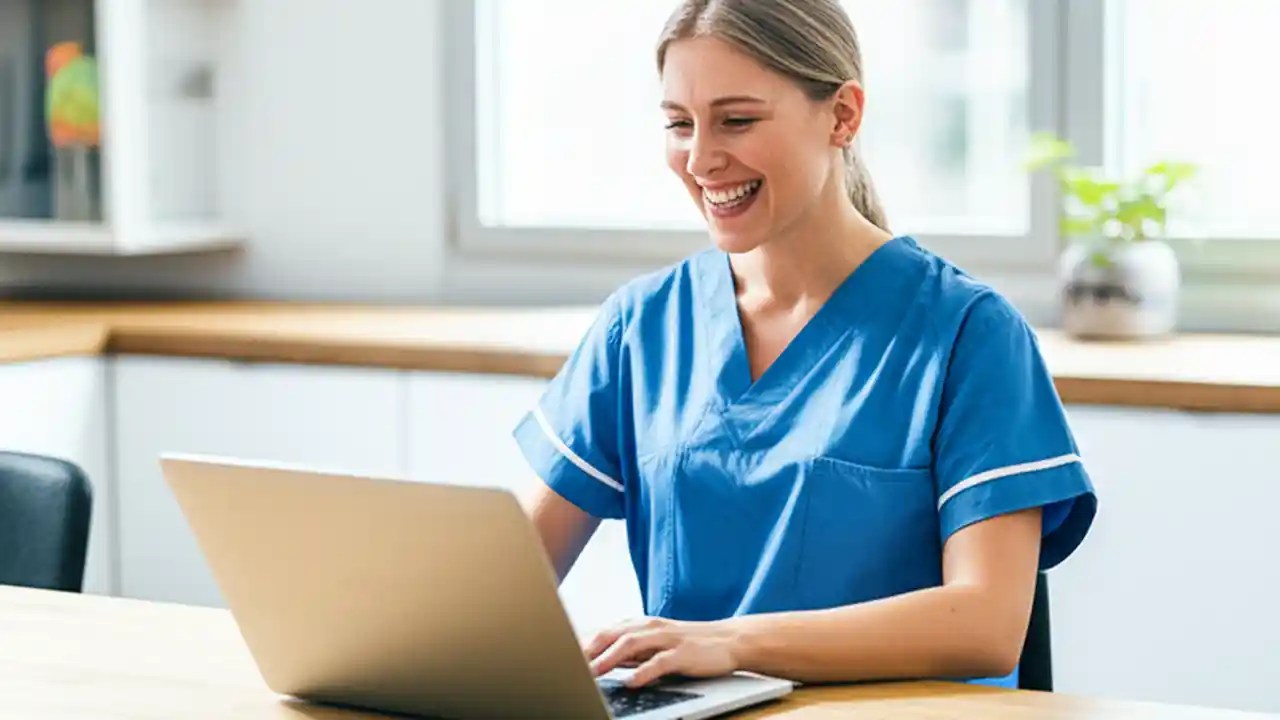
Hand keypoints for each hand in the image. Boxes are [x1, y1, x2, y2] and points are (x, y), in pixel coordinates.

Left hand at [584, 616, 739, 687]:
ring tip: (591, 672)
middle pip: (613, 634)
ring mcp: (667, 639)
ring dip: (609, 658)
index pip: (606, 632)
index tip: (564, 657)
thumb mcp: (656, 645)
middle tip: (570, 665)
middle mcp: (651, 627)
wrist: (729, 640)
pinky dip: (643, 672)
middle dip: (589, 650)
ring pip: (632, 644)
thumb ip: (630, 652)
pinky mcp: (683, 653)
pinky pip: (660, 662)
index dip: (583, 644)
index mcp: (642, 625)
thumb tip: (600, 661)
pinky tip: (631, 682)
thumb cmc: (689, 645)